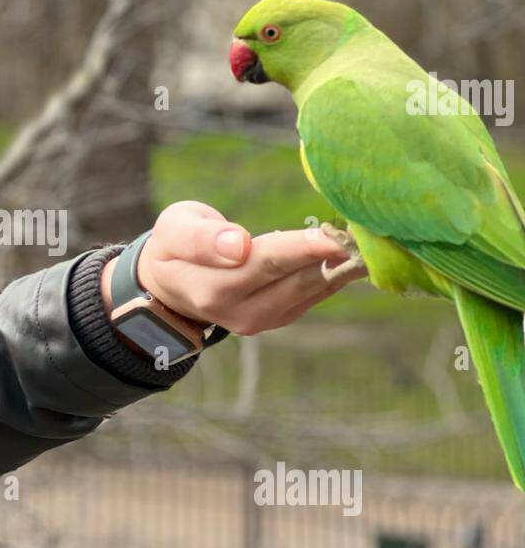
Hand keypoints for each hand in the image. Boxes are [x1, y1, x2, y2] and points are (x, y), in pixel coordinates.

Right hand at [100, 200, 366, 336]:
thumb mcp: (174, 229)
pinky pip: (316, 293)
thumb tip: (238, 245)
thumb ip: (202, 238)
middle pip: (296, 278)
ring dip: (345, 264)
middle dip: (335, 253)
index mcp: (211, 288)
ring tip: (377, 236)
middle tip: (374, 227)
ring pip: (313, 288)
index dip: (301, 248)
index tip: (335, 233)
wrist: (171, 284)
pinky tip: (359, 249)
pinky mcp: (281, 317)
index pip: (264, 263)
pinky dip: (338, 270)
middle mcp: (239, 312)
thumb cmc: (174, 245)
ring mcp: (263, 320)